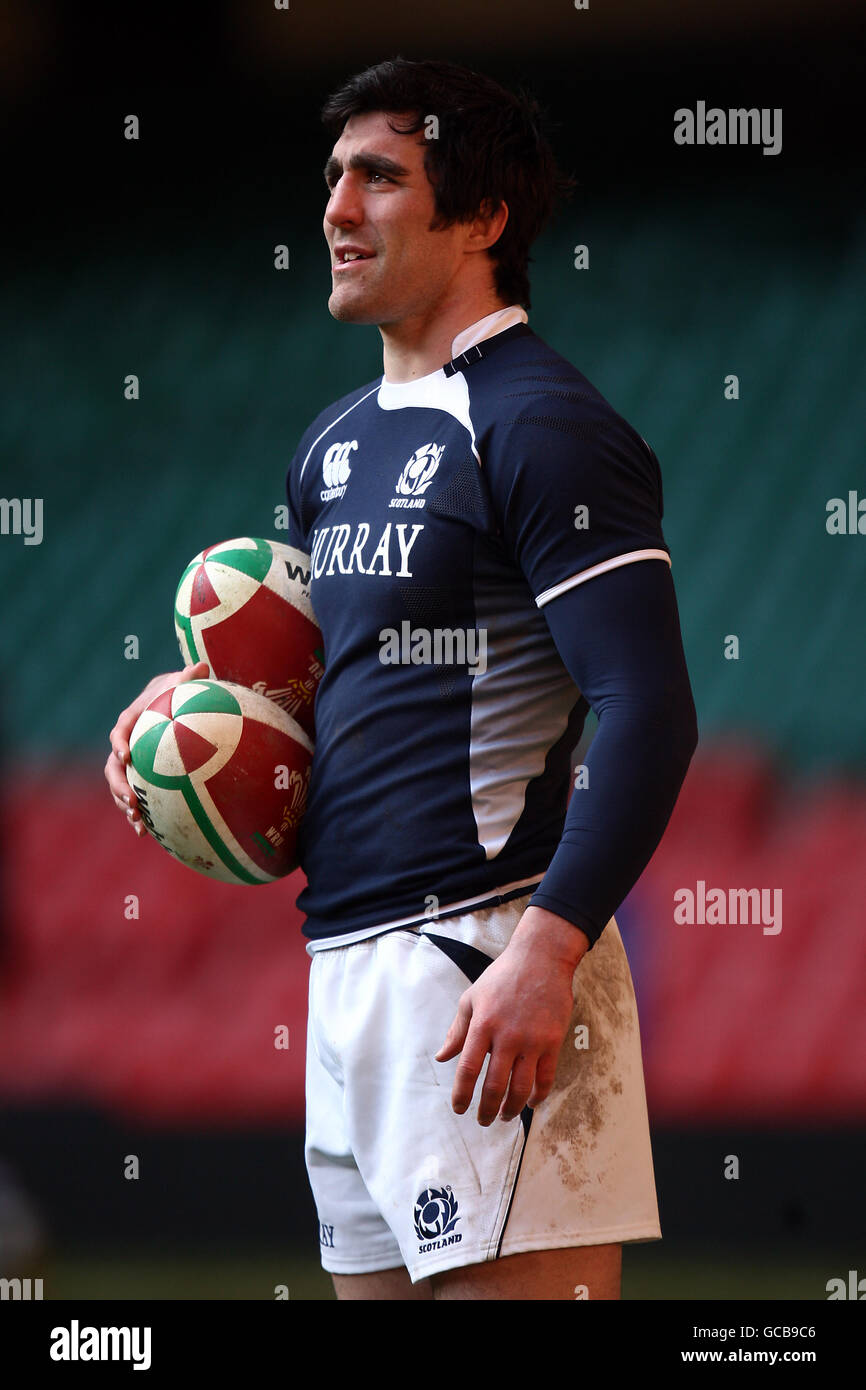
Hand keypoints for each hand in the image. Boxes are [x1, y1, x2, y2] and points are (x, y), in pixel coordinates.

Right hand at [104, 662, 209, 834]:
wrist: (169, 703)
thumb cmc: (175, 691)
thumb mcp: (180, 682)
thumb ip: (188, 677)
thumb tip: (200, 665)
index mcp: (131, 721)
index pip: (120, 732)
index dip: (119, 744)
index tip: (125, 756)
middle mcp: (125, 743)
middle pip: (113, 767)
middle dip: (119, 786)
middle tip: (131, 802)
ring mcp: (130, 762)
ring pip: (119, 786)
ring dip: (124, 804)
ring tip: (137, 823)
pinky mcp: (140, 775)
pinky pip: (134, 795)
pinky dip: (139, 813)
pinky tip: (147, 832)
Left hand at [435, 906, 589, 1124]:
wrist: (541, 958)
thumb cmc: (502, 976)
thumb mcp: (472, 998)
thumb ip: (457, 1031)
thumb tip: (442, 1058)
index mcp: (483, 1025)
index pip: (468, 1069)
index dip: (462, 1094)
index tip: (459, 1109)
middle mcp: (507, 1036)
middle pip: (494, 1086)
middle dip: (486, 1109)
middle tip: (483, 1121)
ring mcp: (532, 1040)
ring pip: (521, 1088)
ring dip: (511, 1108)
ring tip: (504, 1116)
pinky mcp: (553, 1041)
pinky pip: (546, 1078)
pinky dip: (538, 1095)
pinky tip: (531, 1102)